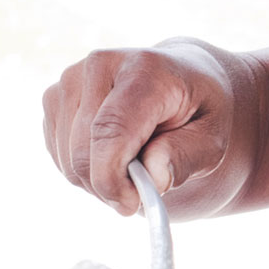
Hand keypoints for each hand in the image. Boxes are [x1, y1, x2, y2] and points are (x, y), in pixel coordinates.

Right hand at [41, 40, 238, 215]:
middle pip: (84, 150)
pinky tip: (112, 156)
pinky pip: (58, 155)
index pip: (111, 130)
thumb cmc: (199, 113)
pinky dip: (83, 170)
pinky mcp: (55, 97)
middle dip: (109, 186)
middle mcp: (100, 65)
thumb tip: (153, 175)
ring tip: (132, 168)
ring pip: (67, 158)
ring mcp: (71, 78)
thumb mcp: (213, 139)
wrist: (182, 82)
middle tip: (139, 193)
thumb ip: (186, 157)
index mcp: (145, 69)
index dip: (112, 178)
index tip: (130, 204)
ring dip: (97, 180)